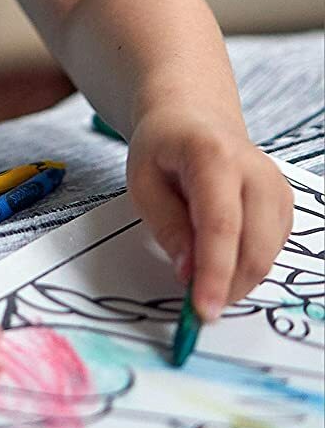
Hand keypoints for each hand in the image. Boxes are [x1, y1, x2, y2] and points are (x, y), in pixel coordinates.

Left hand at [125, 108, 293, 321]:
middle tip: (194, 304)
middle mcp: (256, 170)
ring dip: (235, 278)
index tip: (202, 310)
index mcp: (213, 156)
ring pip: (266, 255)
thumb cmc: (164, 147)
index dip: (214, 273)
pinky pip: (271, 250)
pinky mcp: (284, 204)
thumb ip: (166, 228)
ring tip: (199, 266)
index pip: (221, 225)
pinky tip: (219, 250)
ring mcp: (276, 187)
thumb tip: (188, 274)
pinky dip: (245, 264)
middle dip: (226, 286)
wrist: (193, 117)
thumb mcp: (143, 182)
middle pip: (253, 247)